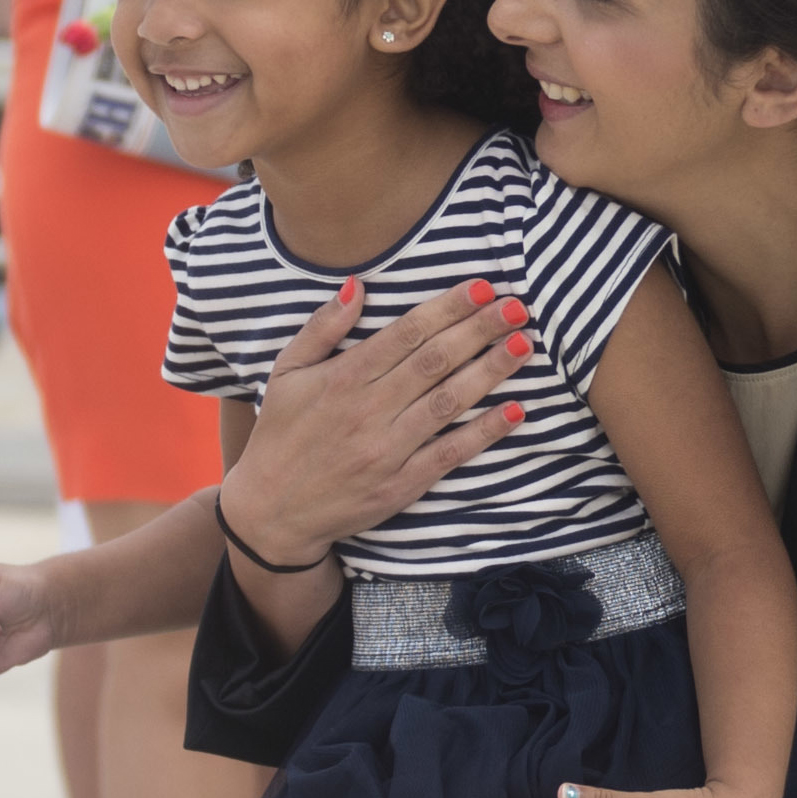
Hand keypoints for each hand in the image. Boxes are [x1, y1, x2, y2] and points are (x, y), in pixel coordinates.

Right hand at [226, 279, 531, 561]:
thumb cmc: (281, 435)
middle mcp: (369, 410)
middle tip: (516, 306)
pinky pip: (451, 453)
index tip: (482, 287)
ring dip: (491, 371)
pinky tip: (514, 410)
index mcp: (343, 378)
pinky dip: (484, 432)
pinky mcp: (402, 484)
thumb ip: (322, 328)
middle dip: (479, 330)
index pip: (407, 333)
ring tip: (524, 344)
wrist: (272, 512)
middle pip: (436, 361)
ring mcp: (388, 449)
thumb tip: (357, 285)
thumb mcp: (286, 373)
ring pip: (449, 401)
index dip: (448, 307)